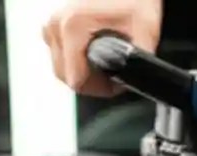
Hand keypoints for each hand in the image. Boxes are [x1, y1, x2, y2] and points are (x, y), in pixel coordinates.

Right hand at [42, 0, 162, 96]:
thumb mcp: (145, 29)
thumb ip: (138, 62)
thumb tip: (133, 80)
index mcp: (72, 27)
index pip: (77, 81)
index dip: (100, 88)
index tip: (116, 83)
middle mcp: (56, 25)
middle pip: (66, 77)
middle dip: (91, 81)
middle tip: (114, 75)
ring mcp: (51, 25)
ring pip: (61, 68)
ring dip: (82, 70)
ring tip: (106, 63)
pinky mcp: (52, 25)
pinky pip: (60, 55)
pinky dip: (75, 59)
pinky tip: (93, 52)